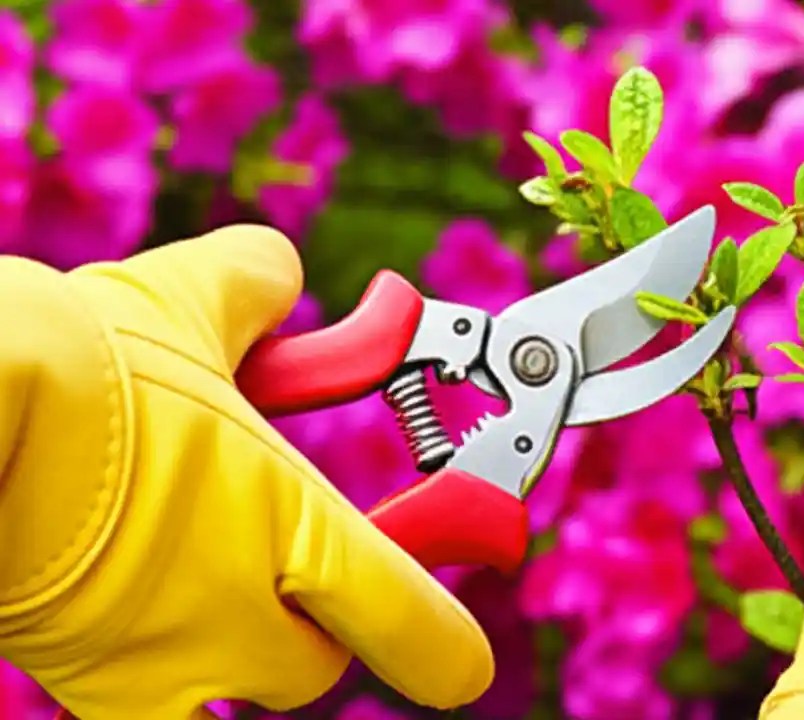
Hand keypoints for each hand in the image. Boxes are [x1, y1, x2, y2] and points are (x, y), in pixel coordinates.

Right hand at [0, 227, 492, 718]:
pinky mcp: (87, 685)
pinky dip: (159, 685)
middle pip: (319, 667)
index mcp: (294, 526)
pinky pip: (150, 715)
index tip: (463, 657)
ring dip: (244, 657)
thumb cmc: (77, 357)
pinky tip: (135, 625)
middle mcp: (238, 613)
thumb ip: (258, 287)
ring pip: (238, 698)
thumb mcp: (190, 300)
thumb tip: (277, 274)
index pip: (409, 623)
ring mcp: (160, 661)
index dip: (446, 648)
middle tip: (298, 571)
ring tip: (208, 587)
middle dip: (322, 625)